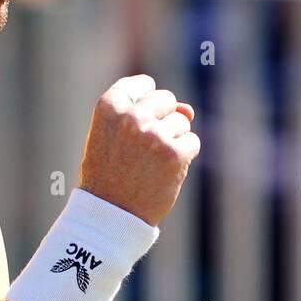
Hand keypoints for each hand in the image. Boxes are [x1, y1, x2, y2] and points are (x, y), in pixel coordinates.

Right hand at [78, 74, 199, 226]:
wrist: (110, 215)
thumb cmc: (109, 174)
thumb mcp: (114, 137)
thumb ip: (146, 113)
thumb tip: (189, 110)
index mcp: (109, 108)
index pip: (140, 85)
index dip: (143, 100)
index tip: (137, 122)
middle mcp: (132, 117)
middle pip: (165, 100)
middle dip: (161, 120)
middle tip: (142, 149)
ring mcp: (154, 135)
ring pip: (181, 122)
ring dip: (172, 140)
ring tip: (149, 164)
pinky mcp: (174, 154)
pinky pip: (192, 142)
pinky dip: (183, 157)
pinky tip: (163, 172)